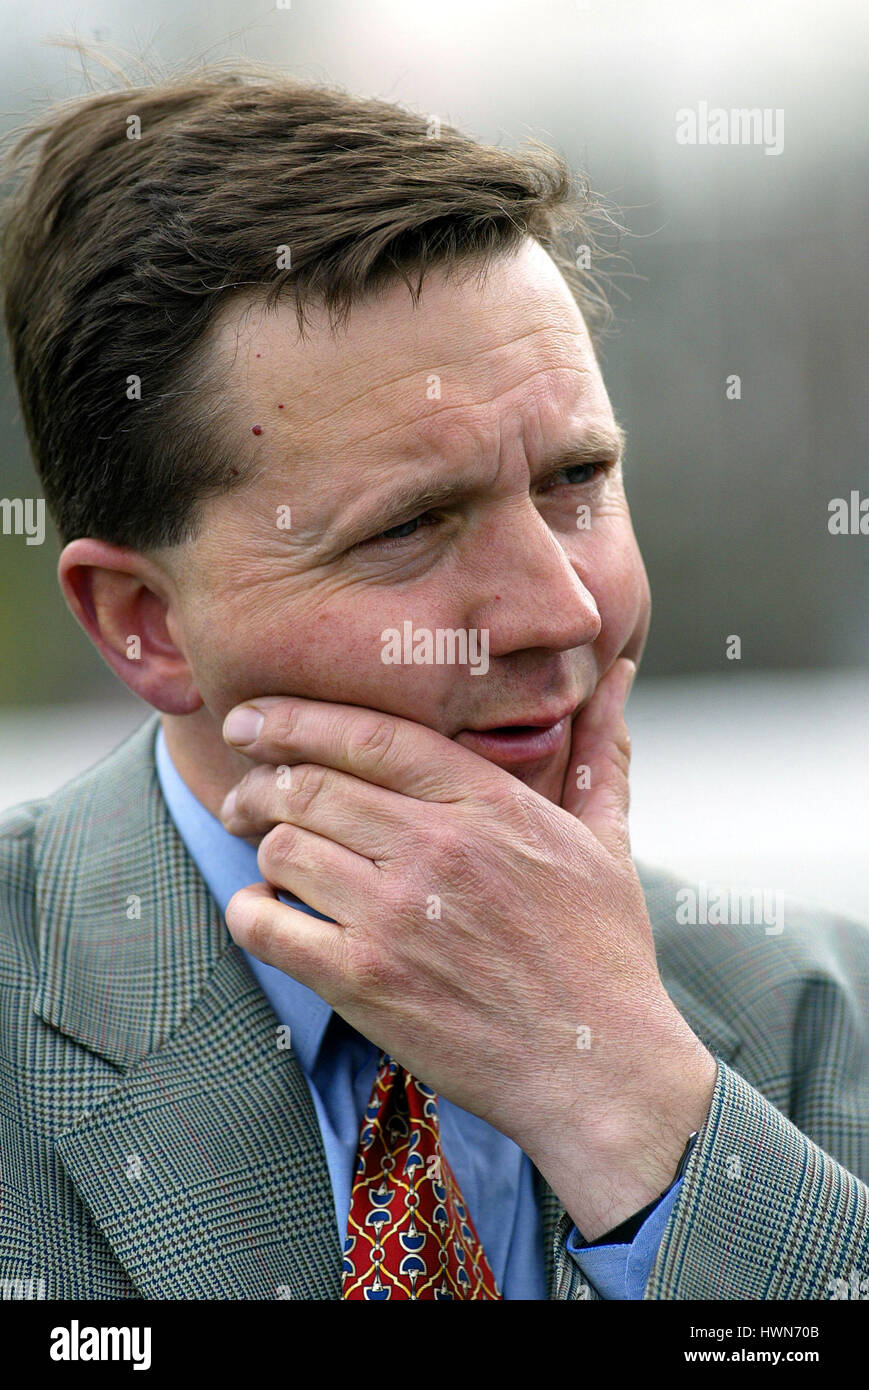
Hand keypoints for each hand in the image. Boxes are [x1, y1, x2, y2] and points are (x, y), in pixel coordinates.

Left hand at [220, 660, 716, 1237]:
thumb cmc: (603, 952)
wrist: (598, 1067)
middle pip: (309, 784)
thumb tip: (617, 677)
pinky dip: (250, 912)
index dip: (295, 718)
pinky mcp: (364, 982)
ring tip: (269, 857)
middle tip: (246, 795)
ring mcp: (395, 916)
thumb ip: (599, 752)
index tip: (252, 718)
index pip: (369, 733)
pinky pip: (268, 926)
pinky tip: (265, 910)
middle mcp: (435, 848)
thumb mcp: (608, 840)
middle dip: (260, 782)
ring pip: (283, 848)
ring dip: (263, 847)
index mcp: (488, 803)